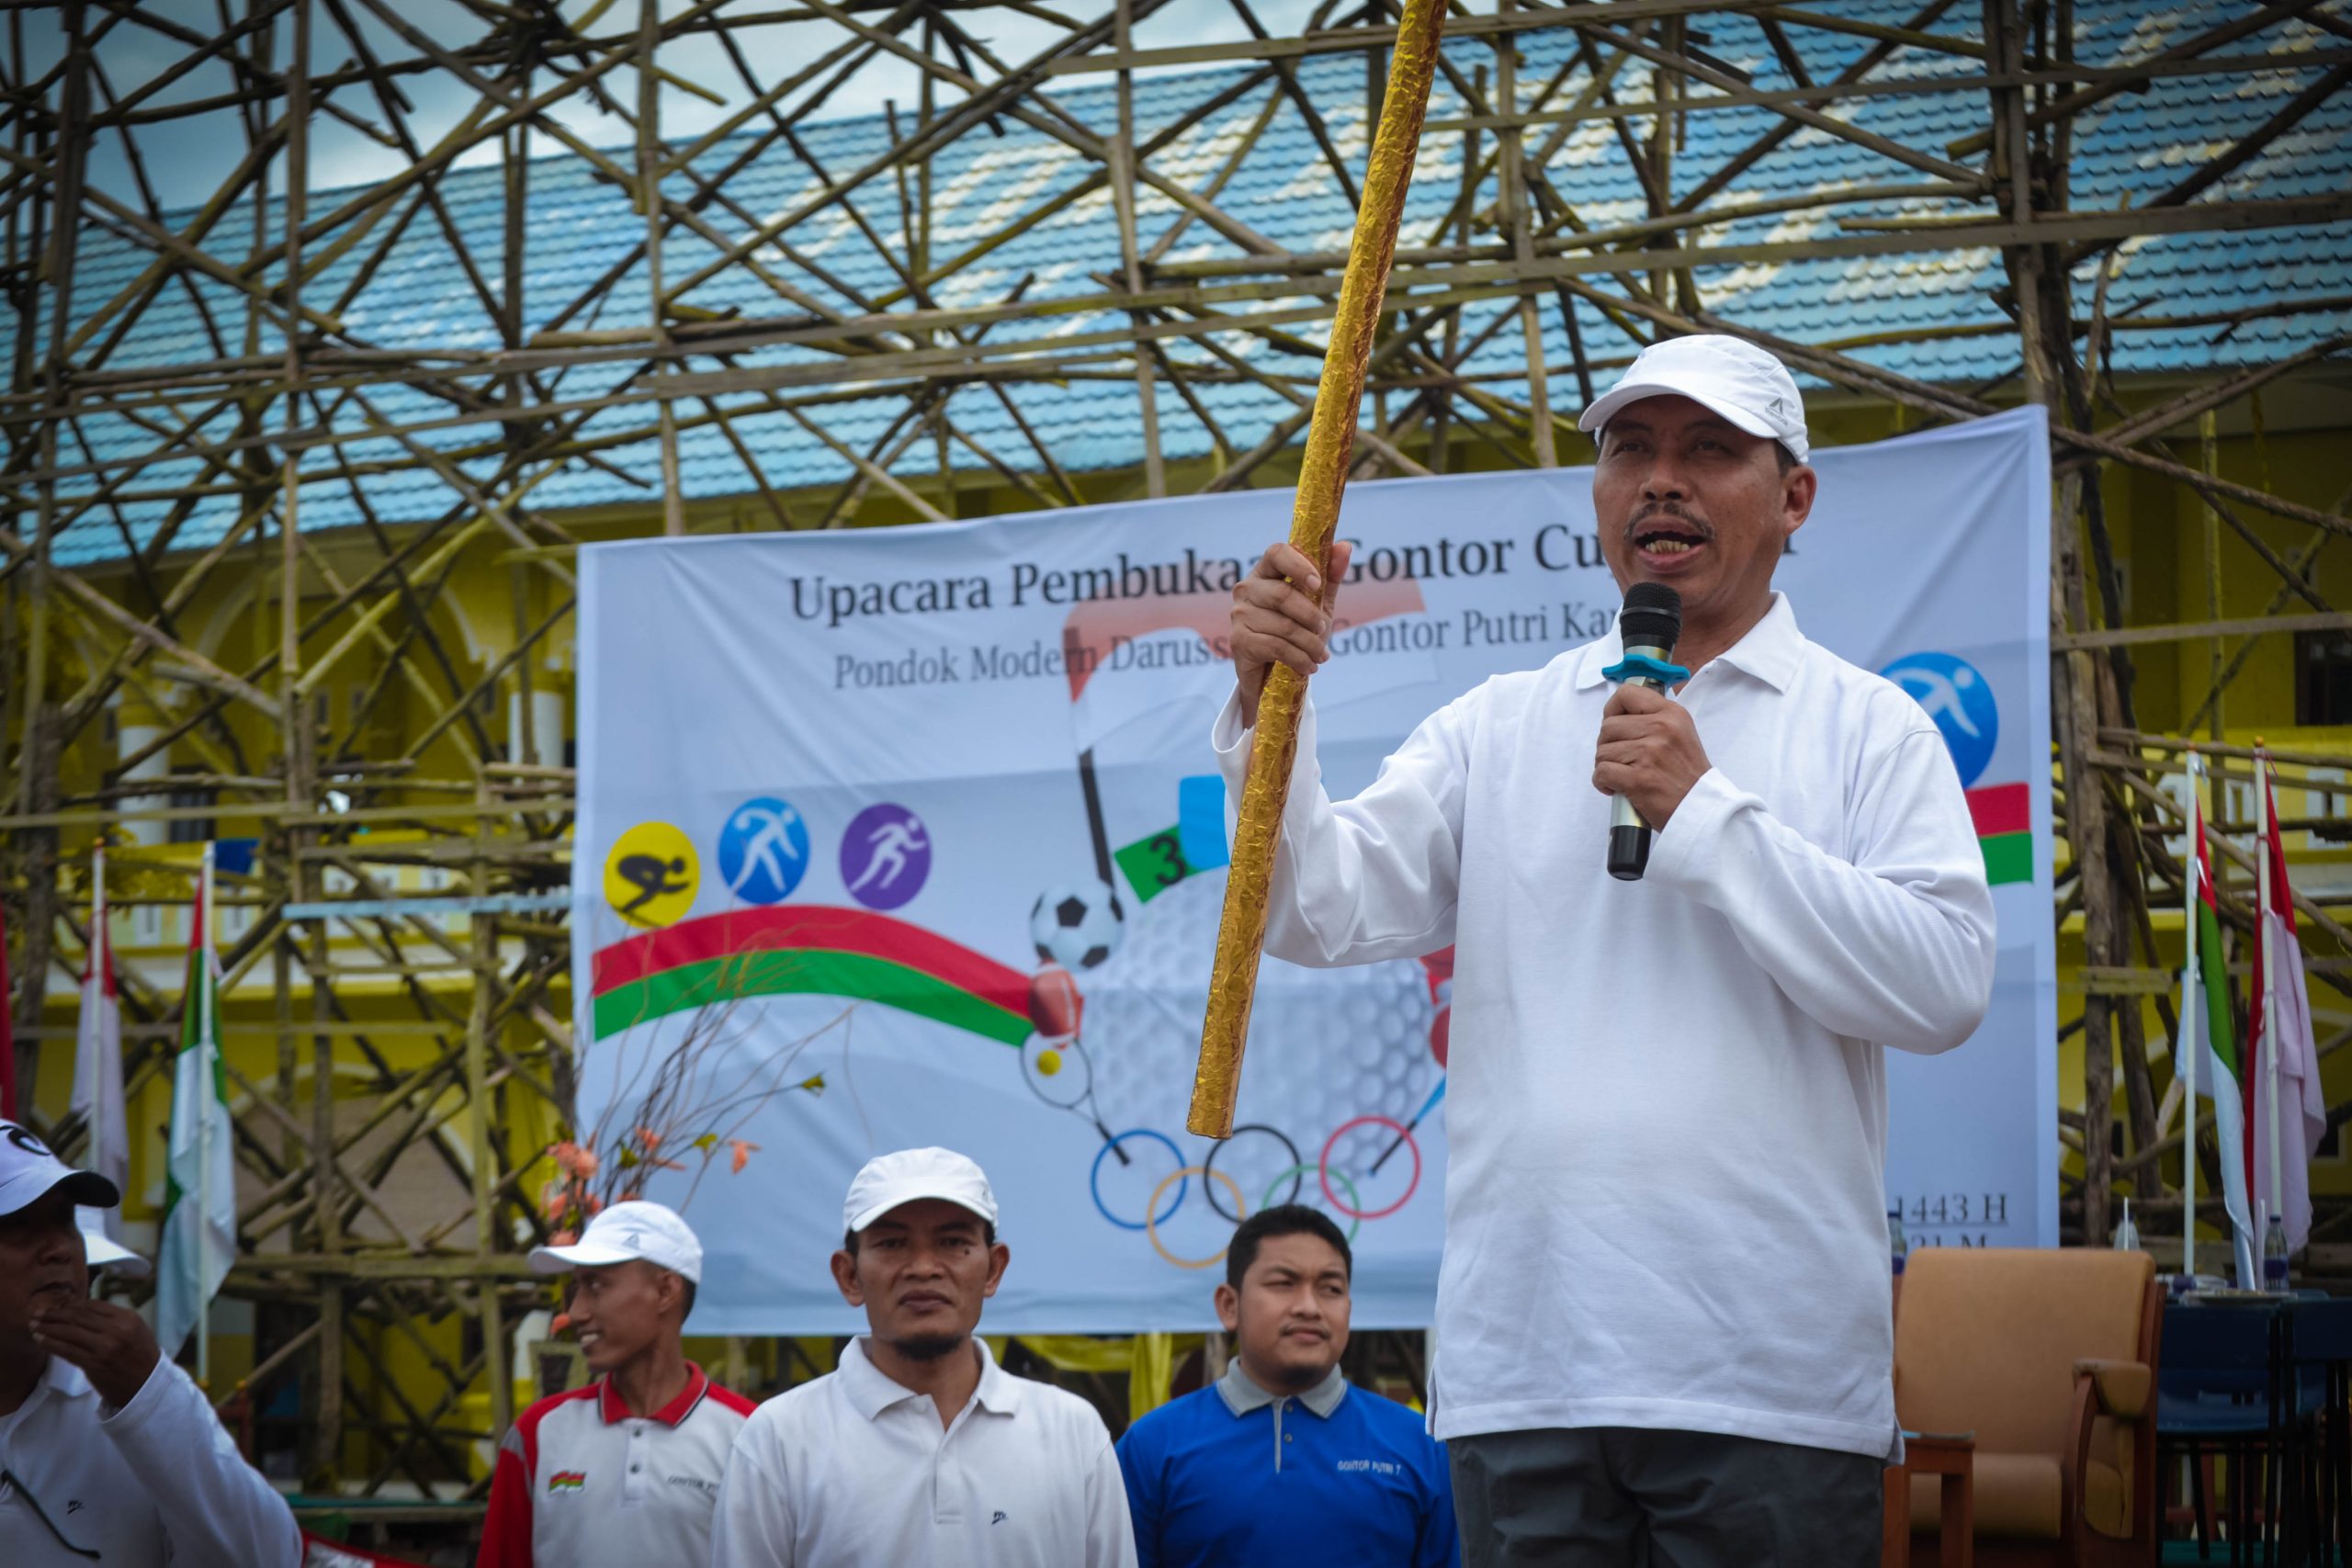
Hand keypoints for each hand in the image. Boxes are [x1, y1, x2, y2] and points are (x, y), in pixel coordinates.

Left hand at [30, 1294, 161, 1408]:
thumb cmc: (140, 1356)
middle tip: (37, 1312)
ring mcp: (105, 1347)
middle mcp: (116, 1329)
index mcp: (127, 1317)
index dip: (69, 1303)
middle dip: (54, 1313)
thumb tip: (81, 1309)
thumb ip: (112, 1319)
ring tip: (33, 1324)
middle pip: (78, 1316)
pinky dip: (50, 1343)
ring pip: (70, 1332)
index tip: (54, 1304)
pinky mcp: (94, 1364)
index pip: (92, 1305)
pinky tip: (39, 1339)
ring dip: (48, 1327)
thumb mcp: (135, 1330)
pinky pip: (67, 1350)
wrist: (147, 1384)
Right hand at [1231, 540, 1351, 726]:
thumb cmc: (1296, 633)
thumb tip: (1345, 546)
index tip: (1317, 584)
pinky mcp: (1239, 641)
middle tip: (1322, 629)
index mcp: (1266, 572)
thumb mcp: (1318, 604)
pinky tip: (1309, 666)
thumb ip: (1330, 577)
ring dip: (1310, 643)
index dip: (1298, 565)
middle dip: (1310, 615)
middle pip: (1282, 594)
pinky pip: (1276, 647)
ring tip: (1319, 654)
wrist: (1272, 674)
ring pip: (1284, 625)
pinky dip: (1299, 658)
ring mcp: (1239, 615)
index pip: (1277, 553)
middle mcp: (1247, 589)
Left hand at [1592, 683, 1710, 828]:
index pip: (1626, 694)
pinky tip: (1615, 787)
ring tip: (1623, 774)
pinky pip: (1602, 772)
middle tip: (1621, 758)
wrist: (1701, 807)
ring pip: (1602, 751)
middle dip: (1607, 744)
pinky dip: (1602, 782)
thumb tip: (1620, 711)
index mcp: (1671, 713)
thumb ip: (1654, 718)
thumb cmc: (1687, 774)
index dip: (1612, 709)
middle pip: (1608, 726)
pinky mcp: (1638, 778)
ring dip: (1606, 765)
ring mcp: (1649, 753)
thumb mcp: (1680, 732)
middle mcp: (1661, 728)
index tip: (1615, 724)